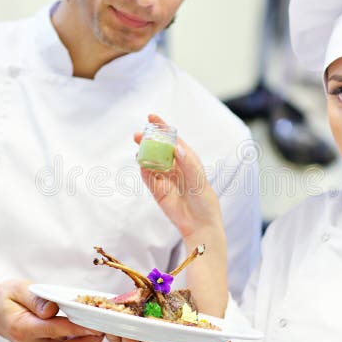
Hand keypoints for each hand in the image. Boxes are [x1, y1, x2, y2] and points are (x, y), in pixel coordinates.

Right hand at [0, 279, 103, 341]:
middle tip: (104, 327)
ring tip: (99, 329)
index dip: (77, 328)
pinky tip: (89, 332)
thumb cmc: (4, 297)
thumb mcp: (17, 289)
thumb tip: (52, 309)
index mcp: (22, 327)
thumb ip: (35, 299)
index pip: (54, 330)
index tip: (96, 323)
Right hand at [135, 114, 222, 238]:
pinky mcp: (158, 191)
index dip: (162, 127)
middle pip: (158, 149)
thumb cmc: (204, 200)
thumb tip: (175, 146)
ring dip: (144, 155)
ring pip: (151, 162)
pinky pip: (148, 178)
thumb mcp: (198, 179)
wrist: (200, 224)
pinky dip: (144, 171)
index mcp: (187, 159)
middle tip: (137, 134)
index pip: (173, 140)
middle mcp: (175, 167)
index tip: (151, 117)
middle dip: (148, 140)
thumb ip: (187, 163)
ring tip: (139, 150)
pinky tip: (143, 166)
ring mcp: (165, 178)